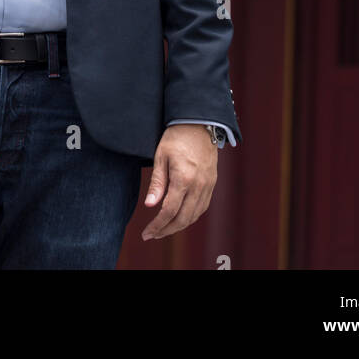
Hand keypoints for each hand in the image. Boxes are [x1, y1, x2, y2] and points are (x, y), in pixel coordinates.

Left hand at [141, 124, 216, 240]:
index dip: (157, 225)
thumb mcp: (161, 156)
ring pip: (194, 216)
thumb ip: (157, 183)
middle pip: (183, 219)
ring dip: (179, 226)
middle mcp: (198, 186)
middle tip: (153, 235)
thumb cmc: (176, 137)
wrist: (199, 123)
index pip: (169, 211)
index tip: (146, 233)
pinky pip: (202, 207)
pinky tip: (180, 217)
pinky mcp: (212, 183)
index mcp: (184, 179)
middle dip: (166, 230)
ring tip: (164, 229)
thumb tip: (149, 206)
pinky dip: (191, 216)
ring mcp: (208, 185)